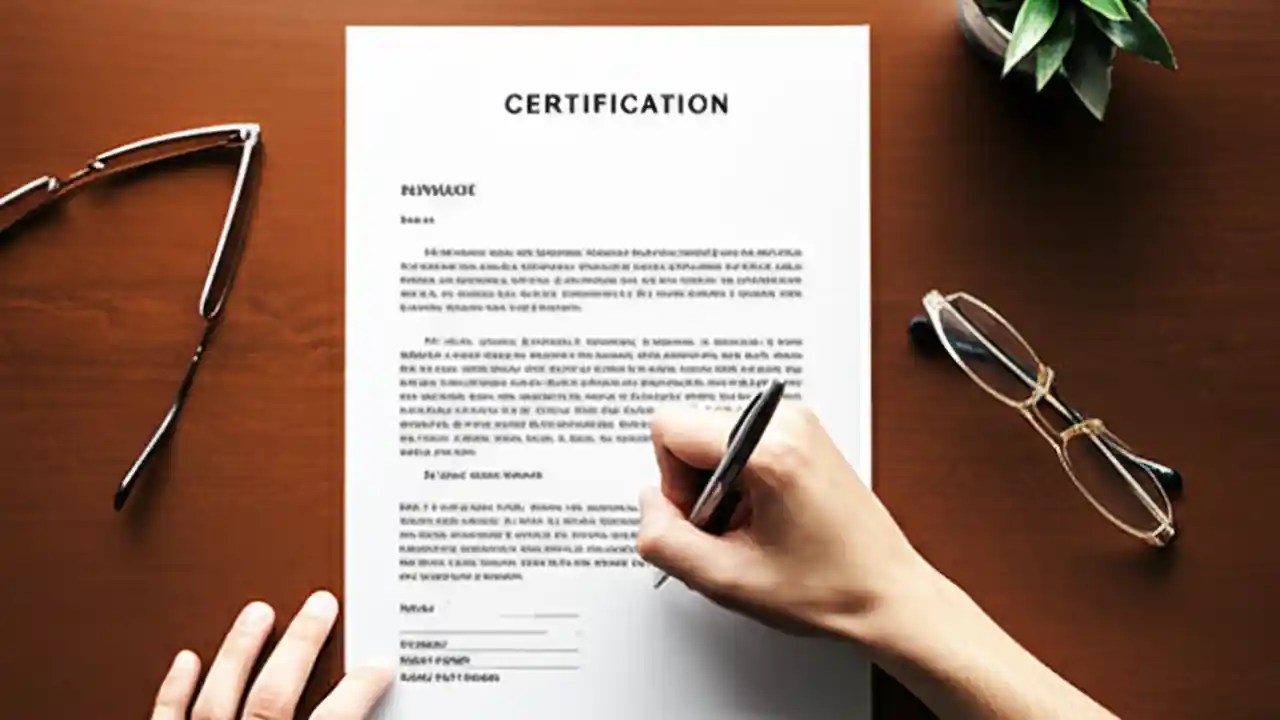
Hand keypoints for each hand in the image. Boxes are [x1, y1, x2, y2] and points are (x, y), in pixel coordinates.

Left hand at [149, 590, 391, 719]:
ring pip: (218, 699)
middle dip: (300, 645)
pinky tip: (187, 659)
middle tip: (320, 606)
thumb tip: (377, 717)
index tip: (378, 664)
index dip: (359, 689)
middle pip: (273, 696)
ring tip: (258, 612)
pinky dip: (175, 689)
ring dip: (240, 651)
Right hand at [636, 402, 941, 643]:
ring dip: (717, 485)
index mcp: (771, 448)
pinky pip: (740, 443)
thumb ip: (665, 540)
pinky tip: (761, 516)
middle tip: (726, 528)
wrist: (887, 594)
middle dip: (693, 484)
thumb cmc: (832, 587)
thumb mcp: (728, 579)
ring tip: (748, 526)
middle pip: (690, 430)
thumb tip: (647, 508)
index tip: (701, 516)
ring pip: (712, 437)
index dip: (670, 481)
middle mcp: (787, 421)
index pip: (670, 426)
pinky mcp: (802, 434)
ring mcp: (799, 424)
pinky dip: (738, 480)